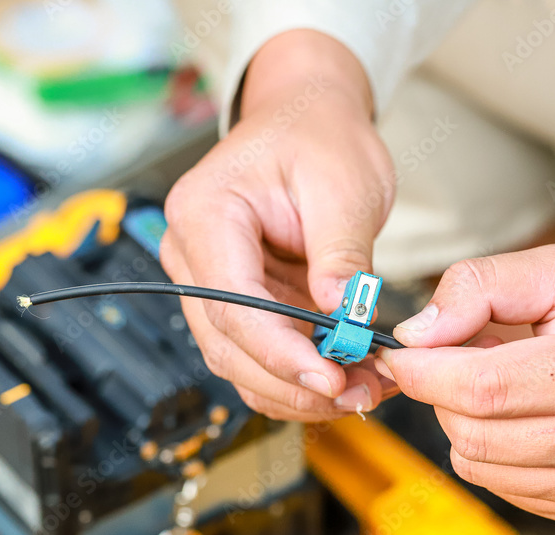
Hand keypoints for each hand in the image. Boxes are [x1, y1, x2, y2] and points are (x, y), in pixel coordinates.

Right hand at [162, 30, 395, 419]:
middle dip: (293, 382)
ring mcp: (210, 282)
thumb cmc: (318, 136)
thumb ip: (341, 253)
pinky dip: (300, 374)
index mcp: (205, 214)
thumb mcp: (343, 185)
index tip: (331, 378)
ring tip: (362, 390)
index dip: (280, 353)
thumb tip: (346, 318)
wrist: (307, 120)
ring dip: (297, 389)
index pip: (231, 304)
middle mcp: (192, 254)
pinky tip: (346, 378)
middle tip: (359, 393)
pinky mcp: (238, 300)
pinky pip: (260, 352)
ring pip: (240, 361)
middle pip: (229, 345)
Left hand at [376, 245, 554, 527]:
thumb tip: (416, 332)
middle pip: (472, 433)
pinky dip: (494, 452)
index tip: (402, 352)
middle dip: (442, 393)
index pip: (480, 388)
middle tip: (462, 354)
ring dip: (466, 422)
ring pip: (481, 467)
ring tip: (504, 380)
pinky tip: (526, 415)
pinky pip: (509, 489)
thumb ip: (483, 288)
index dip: (423, 371)